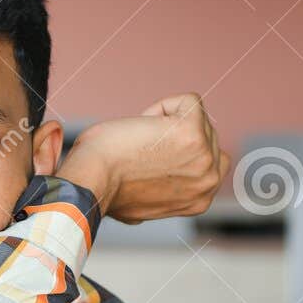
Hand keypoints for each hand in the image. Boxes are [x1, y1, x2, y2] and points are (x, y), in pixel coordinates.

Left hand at [58, 92, 230, 223]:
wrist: (92, 179)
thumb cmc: (106, 187)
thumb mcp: (145, 201)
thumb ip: (166, 191)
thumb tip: (162, 177)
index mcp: (200, 200)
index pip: (209, 160)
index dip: (180, 151)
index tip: (152, 157)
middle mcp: (208, 180)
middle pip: (206, 136)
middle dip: (174, 134)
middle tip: (142, 150)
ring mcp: (203, 156)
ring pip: (197, 117)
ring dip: (165, 120)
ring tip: (141, 141)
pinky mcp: (192, 132)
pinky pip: (189, 101)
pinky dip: (163, 105)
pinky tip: (142, 125)